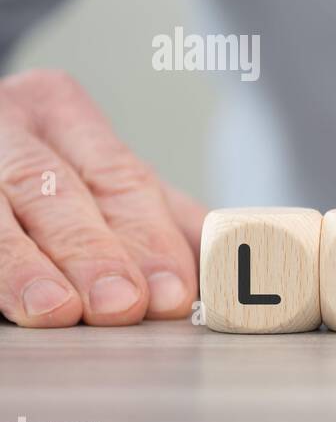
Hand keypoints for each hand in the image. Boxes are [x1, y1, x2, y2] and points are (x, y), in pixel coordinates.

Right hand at [0, 69, 205, 326]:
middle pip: (52, 191)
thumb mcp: (104, 181)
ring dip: (23, 266)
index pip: (117, 177)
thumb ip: (164, 220)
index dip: (148, 238)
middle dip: (90, 252)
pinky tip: (5, 309)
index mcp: (58, 112)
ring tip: (55, 309)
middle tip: (120, 305)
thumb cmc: (45, 175)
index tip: (172, 292)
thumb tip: (227, 271)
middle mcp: (3, 126)